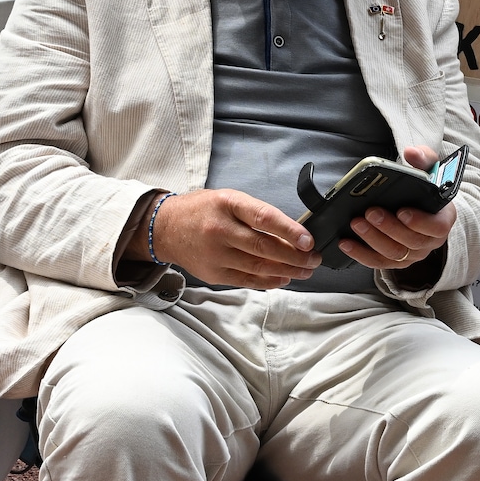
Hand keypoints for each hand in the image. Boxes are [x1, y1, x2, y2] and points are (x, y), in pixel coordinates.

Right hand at [151, 190, 319, 287]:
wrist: (166, 228)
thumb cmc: (203, 210)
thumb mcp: (228, 199)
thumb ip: (256, 214)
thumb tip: (292, 233)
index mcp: (227, 204)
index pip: (264, 218)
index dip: (290, 231)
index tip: (309, 241)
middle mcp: (220, 229)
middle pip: (264, 247)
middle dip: (295, 256)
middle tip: (314, 259)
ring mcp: (215, 254)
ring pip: (258, 267)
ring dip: (287, 271)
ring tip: (305, 270)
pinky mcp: (213, 273)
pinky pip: (247, 280)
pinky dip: (269, 281)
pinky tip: (284, 278)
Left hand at [338, 143, 458, 271]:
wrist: (422, 208)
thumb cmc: (426, 189)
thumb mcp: (430, 170)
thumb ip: (423, 159)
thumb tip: (411, 153)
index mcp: (442, 219)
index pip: (437, 227)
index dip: (420, 222)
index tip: (402, 211)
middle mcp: (430, 241)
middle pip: (411, 242)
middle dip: (388, 228)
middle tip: (370, 212)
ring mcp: (412, 254)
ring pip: (394, 254)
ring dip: (372, 239)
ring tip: (356, 223)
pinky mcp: (395, 261)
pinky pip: (378, 263)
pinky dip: (360, 254)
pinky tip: (346, 243)